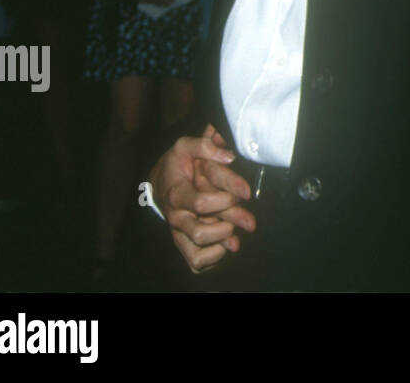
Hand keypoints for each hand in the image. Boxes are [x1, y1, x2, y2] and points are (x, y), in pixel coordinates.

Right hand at [148, 124, 255, 273]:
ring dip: (223, 243)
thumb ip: (205, 146)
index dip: (225, 199)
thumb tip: (229, 156)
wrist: (161, 183)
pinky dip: (216, 256)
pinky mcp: (185, 245)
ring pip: (198, 254)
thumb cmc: (177, 164)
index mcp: (176, 194)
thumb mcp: (185, 146)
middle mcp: (177, 218)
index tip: (245, 192)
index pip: (200, 203)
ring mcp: (179, 234)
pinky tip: (227, 242)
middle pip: (200, 234)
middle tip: (248, 218)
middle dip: (229, 227)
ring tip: (235, 230)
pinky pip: (197, 262)